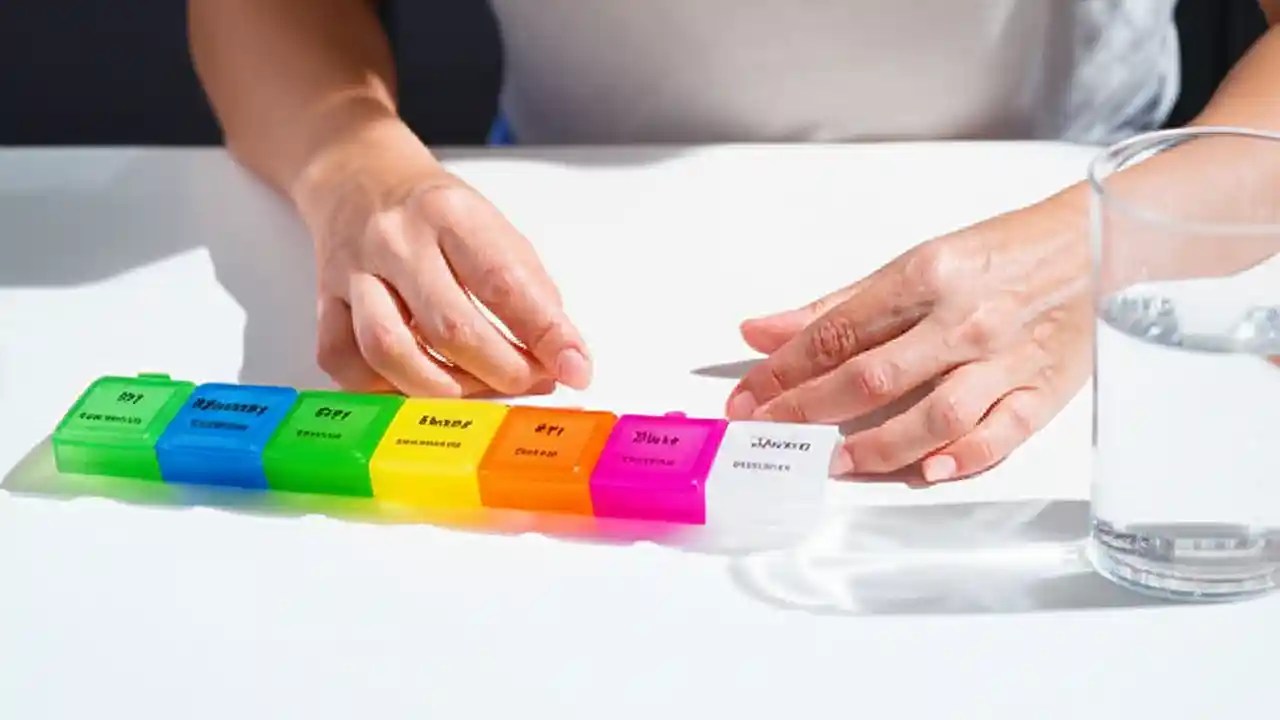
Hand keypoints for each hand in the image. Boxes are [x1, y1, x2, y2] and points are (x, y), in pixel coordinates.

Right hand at [293, 121, 590, 395]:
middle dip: (502, 371)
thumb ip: (531, 294)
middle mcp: (397, 241)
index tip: (576, 368)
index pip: (503, 281)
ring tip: (475, 389)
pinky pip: (344, 362)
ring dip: (442, 389)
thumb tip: (565, 359)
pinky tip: (415, 384)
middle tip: (530, 382)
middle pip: (449, 327)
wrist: (357, 177)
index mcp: (451, 214)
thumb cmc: (436, 213)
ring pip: (388, 350)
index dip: (546, 334)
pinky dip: (383, 388)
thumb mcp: (494, 231)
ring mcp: (352, 272)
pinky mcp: (322, 301)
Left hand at [725, 200, 1091, 482]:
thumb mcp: (916, 264)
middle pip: (873, 375)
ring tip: (834, 462)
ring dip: (877, 445)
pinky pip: (1003, 432)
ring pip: (935, 413)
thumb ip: (838, 306)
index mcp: (928, 275)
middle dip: (809, 409)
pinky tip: (925, 471)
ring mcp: (1006, 358)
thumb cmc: (1003, 253)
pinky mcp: (1044, 389)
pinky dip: (964, 456)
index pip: (838, 332)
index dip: (783, 369)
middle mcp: (965, 319)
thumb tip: (762, 330)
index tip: (747, 395)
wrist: (1101, 242)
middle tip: (767, 430)